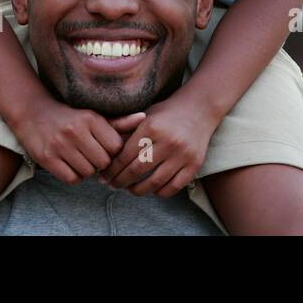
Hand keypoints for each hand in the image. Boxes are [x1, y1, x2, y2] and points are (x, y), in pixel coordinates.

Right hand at [12, 97, 135, 184]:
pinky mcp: (47, 158)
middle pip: (103, 162)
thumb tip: (143, 116)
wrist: (34, 115)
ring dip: (87, 170)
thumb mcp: (94, 117)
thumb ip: (119, 122)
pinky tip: (69, 165)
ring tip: (79, 158)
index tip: (103, 147)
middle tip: (90, 155)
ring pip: (88, 173)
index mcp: (90, 119)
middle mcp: (76, 131)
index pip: (116, 147)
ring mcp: (60, 145)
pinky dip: (74, 176)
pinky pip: (72, 179)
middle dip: (99, 162)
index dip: (112, 151)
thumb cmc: (71, 118)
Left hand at [100, 95, 220, 197]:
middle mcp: (168, 142)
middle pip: (137, 171)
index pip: (125, 155)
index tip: (103, 176)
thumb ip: (126, 133)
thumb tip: (105, 155)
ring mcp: (183, 155)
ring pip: (154, 183)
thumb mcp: (144, 117)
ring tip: (129, 189)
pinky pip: (173, 188)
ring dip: (137, 190)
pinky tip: (151, 189)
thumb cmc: (166, 114)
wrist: (199, 109)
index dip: (111, 169)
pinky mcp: (194, 165)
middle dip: (120, 181)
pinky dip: (159, 192)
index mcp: (152, 128)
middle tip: (112, 185)